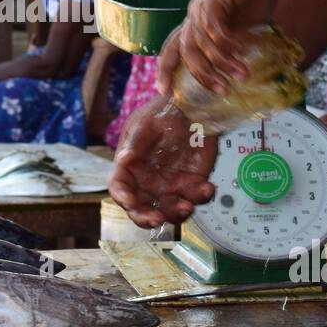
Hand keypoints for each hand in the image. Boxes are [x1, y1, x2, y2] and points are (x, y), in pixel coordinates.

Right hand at [108, 96, 217, 227]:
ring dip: (177, 214)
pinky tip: (207, 187)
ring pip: (170, 211)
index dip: (122, 198)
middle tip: (157, 218)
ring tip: (187, 205)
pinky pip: (196, 197)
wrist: (190, 108)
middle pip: (141, 209)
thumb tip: (123, 159)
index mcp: (130, 168)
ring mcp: (170, 185)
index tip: (130, 202)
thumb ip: (135, 142)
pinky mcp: (192, 183)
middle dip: (147, 218)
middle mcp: (147, 182)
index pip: (119, 188)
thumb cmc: (161, 113)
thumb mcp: (144, 123)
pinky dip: (201, 196)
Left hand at [158, 0, 282, 97]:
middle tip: (221, 91)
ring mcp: (201, 5)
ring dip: (221, 62)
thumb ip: (235, 44)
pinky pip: (213, 27)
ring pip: (202, 43)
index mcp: (196, 22)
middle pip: (186, 52)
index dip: (165, 69)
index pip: (173, 48)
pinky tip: (240, 51)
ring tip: (241, 75)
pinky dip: (225, 42)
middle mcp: (193, 15)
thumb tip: (242, 70)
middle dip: (202, 75)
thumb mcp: (243, 24)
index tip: (163, 91)